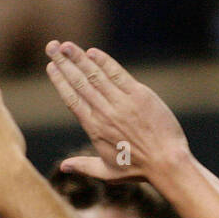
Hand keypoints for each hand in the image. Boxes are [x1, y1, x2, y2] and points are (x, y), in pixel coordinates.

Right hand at [45, 40, 189, 181]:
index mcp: (94, 128)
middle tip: (51, 47)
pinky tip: (93, 52)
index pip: (71, 99)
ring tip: (66, 45)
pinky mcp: (140, 96)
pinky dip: (105, 62)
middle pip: (79, 82)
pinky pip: (118, 74)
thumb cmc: (139, 170)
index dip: (60, 81)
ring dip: (79, 58)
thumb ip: (84, 166)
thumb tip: (63, 167)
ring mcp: (122, 103)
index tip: (51, 66)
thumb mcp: (108, 172)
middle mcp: (105, 113)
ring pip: (95, 75)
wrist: (167, 163)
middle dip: (63, 63)